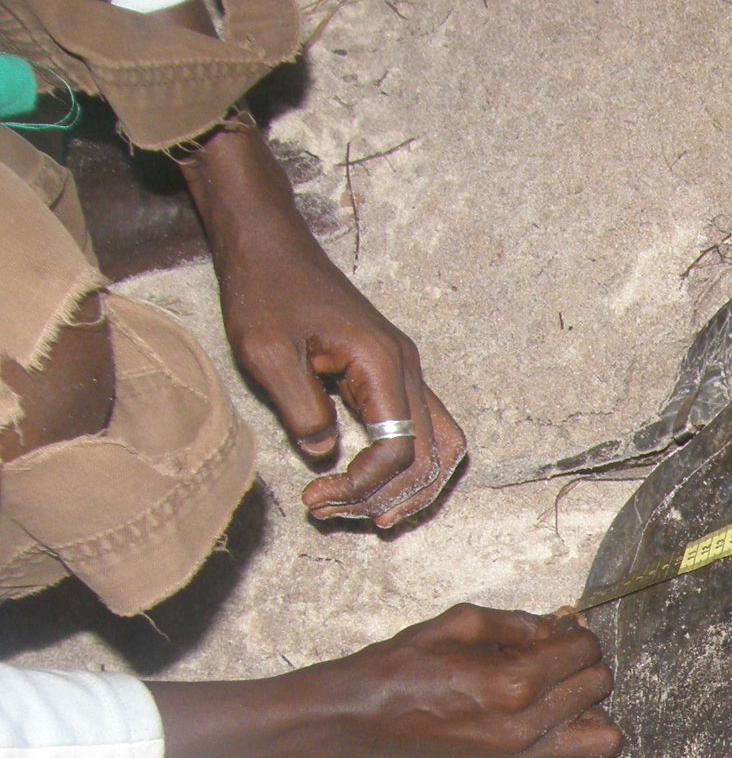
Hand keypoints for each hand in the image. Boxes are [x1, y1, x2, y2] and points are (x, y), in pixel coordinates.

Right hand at [150, 606, 622, 757]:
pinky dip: (569, 745)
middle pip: (599, 688)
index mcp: (515, 682)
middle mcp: (526, 725)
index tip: (558, 633)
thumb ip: (521, 623)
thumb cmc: (408, 664)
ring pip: (602, 739)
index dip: (576, 635)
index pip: (585, 653)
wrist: (367, 717)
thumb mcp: (462, 623)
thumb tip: (563, 624)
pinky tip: (543, 725)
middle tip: (556, 660)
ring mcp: (521, 757)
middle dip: (584, 665)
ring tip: (560, 697)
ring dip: (589, 711)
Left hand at [181, 122, 466, 526]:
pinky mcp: (391, 373)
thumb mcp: (267, 354)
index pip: (398, 449)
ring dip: (411, 486)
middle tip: (336, 512)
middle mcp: (407, 370)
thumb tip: (324, 455)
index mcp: (382, 364)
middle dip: (388, 495)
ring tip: (371, 512)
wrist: (269, 245)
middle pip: (431, 455)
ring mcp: (405, 371)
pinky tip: (375, 480)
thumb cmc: (265, 291)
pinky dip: (408, 464)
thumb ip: (301, 410)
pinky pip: (423, 430)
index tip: (315, 497)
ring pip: (440, 445)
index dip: (363, 485)